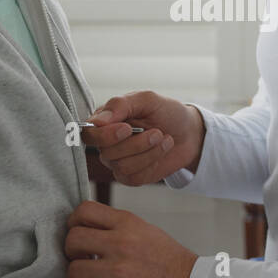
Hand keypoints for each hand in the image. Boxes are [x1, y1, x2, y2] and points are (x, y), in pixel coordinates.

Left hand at [65, 200, 197, 277]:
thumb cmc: (168, 259)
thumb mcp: (144, 230)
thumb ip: (116, 226)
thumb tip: (83, 227)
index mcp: (127, 223)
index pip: (83, 211)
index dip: (73, 223)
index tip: (77, 233)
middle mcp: (122, 243)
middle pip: (72, 239)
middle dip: (69, 252)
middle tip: (78, 259)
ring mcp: (121, 272)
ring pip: (74, 271)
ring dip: (76, 277)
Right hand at [81, 91, 205, 185]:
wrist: (189, 132)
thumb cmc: (165, 112)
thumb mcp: (147, 100)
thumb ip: (120, 105)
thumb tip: (97, 121)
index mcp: (104, 122)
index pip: (88, 134)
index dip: (105, 135)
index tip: (127, 128)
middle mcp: (106, 144)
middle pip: (105, 152)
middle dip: (135, 144)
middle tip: (156, 132)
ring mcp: (117, 162)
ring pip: (121, 166)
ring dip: (147, 152)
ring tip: (163, 138)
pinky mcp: (130, 177)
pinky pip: (133, 176)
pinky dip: (152, 162)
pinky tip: (162, 150)